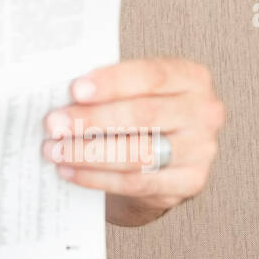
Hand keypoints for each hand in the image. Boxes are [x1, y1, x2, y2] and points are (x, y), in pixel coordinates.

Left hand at [41, 58, 224, 225]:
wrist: (162, 157)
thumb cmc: (140, 112)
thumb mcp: (134, 90)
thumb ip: (109, 88)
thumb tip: (61, 95)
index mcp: (190, 77)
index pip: (151, 76)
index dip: (112, 83)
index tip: (76, 89)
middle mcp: (204, 112)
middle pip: (143, 115)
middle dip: (92, 120)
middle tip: (54, 123)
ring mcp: (201, 149)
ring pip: (138, 153)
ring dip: (89, 152)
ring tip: (55, 150)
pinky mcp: (190, 182)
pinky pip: (137, 182)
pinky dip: (98, 178)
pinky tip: (70, 172)